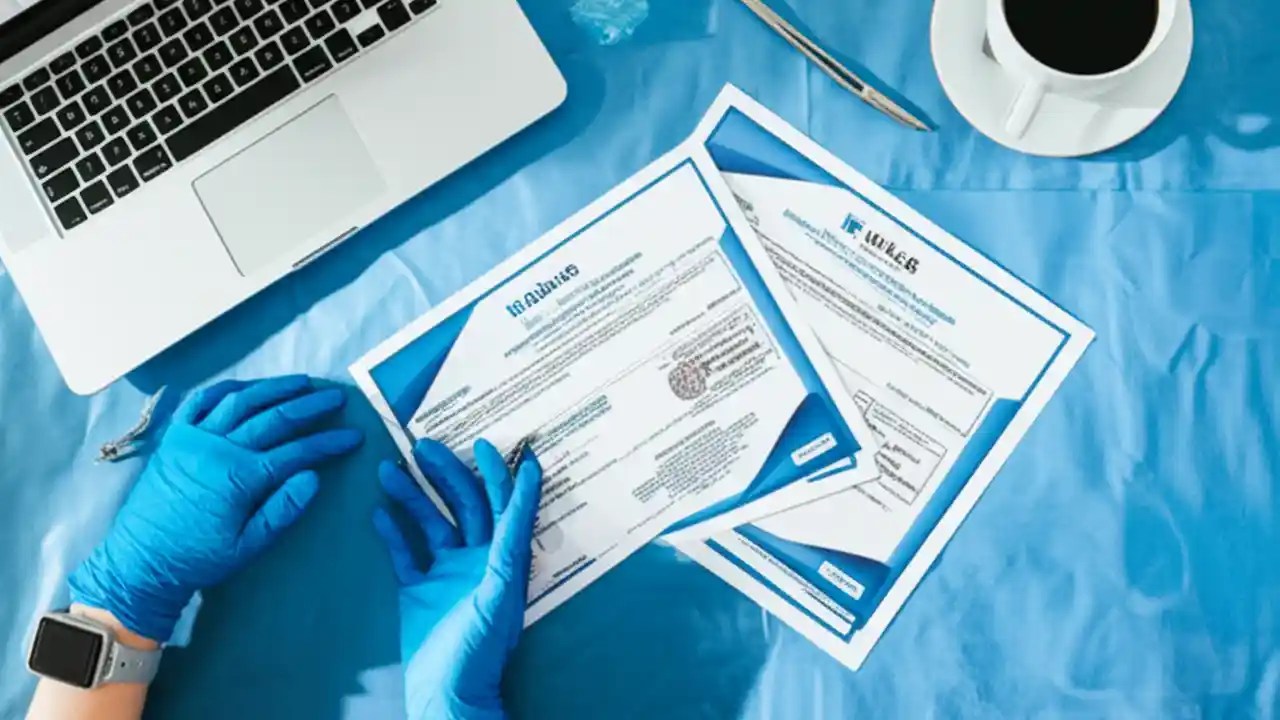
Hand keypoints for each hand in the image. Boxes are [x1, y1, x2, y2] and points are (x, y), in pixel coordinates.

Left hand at [69, 376, 362, 642]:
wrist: (140, 561)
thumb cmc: (198, 558)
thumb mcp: (247, 546)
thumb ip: (282, 511)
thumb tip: (313, 477)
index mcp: (239, 477)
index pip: (296, 452)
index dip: (328, 443)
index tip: (353, 437)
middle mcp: (218, 448)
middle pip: (274, 418)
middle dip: (310, 406)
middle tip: (337, 398)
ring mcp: (193, 438)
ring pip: (241, 401)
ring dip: (274, 388)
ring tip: (302, 382)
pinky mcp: (174, 437)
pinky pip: (200, 402)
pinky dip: (227, 389)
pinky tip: (248, 386)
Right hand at [373, 439, 542, 719]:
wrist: (448, 693)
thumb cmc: (482, 645)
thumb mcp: (502, 585)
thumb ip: (513, 534)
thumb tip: (531, 482)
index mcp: (503, 558)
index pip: (503, 503)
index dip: (498, 471)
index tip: (485, 441)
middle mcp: (477, 560)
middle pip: (463, 505)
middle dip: (445, 474)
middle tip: (422, 446)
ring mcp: (446, 575)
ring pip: (429, 524)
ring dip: (411, 497)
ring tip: (387, 470)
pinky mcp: (418, 593)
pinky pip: (404, 555)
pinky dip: (392, 533)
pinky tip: (376, 511)